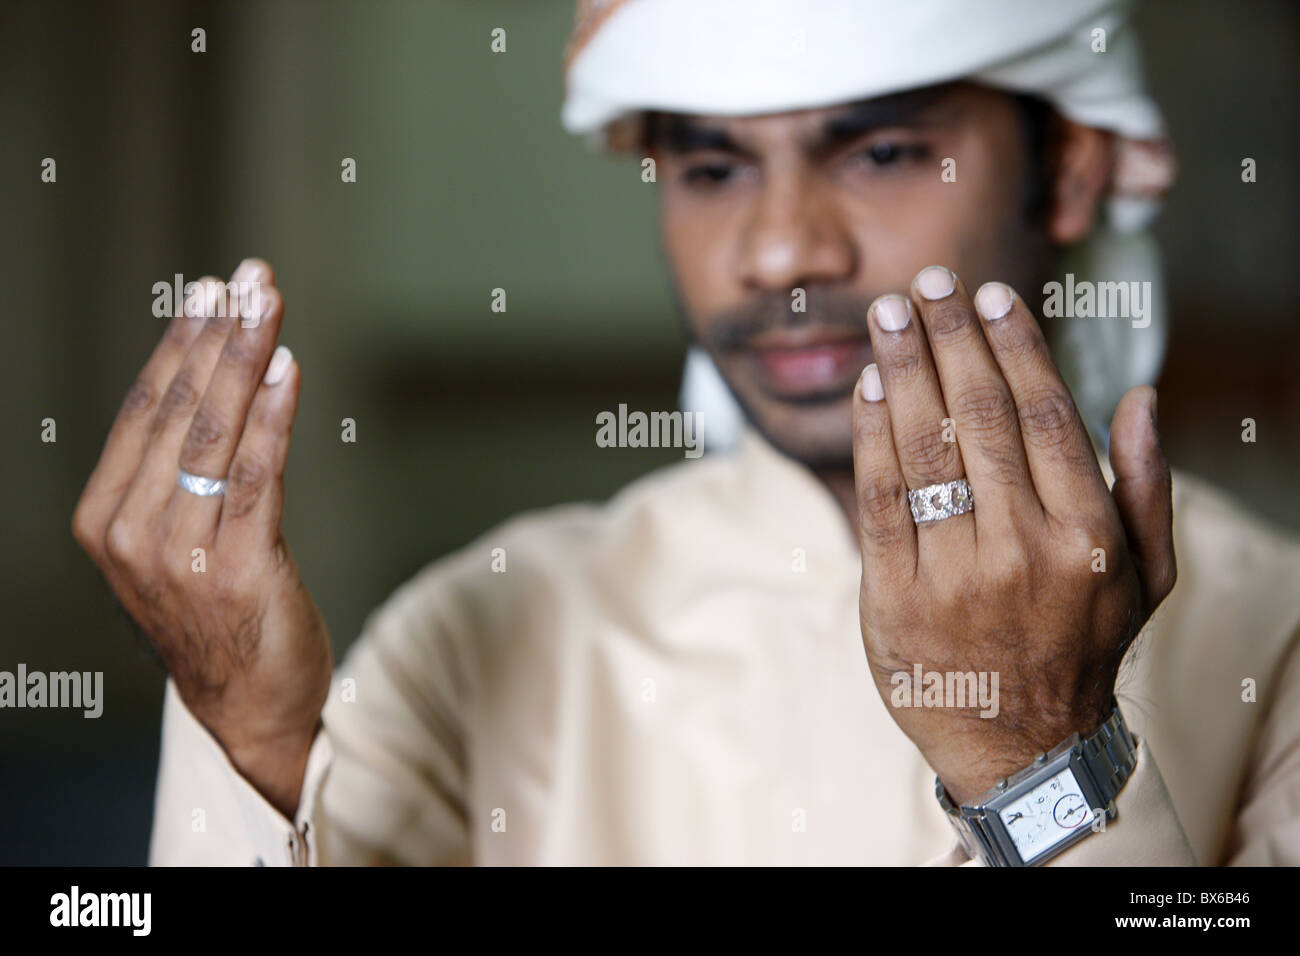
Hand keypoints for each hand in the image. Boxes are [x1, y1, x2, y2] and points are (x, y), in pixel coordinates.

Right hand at [72, 259, 330, 815]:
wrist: (251, 708)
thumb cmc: (218, 617)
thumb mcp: (175, 546)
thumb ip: (180, 478)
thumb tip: (218, 384)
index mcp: (106, 520)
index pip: (144, 410)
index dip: (180, 343)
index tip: (211, 290)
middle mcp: (132, 534)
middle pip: (179, 410)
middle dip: (219, 334)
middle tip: (250, 277)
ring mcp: (181, 554)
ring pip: (217, 433)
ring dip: (247, 359)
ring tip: (269, 303)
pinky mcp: (237, 568)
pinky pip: (257, 475)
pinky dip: (273, 416)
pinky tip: (286, 370)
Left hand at [851, 266, 1174, 804]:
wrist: (1019, 743)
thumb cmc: (1083, 645)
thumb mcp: (1148, 578)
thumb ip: (1148, 487)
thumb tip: (1142, 398)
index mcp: (1088, 535)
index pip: (1045, 415)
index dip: (1015, 348)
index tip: (992, 297)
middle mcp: (1022, 547)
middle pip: (978, 416)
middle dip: (951, 338)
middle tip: (930, 282)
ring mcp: (953, 573)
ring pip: (924, 447)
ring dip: (904, 369)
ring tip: (890, 313)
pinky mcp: (893, 595)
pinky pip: (878, 497)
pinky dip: (870, 435)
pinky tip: (867, 386)